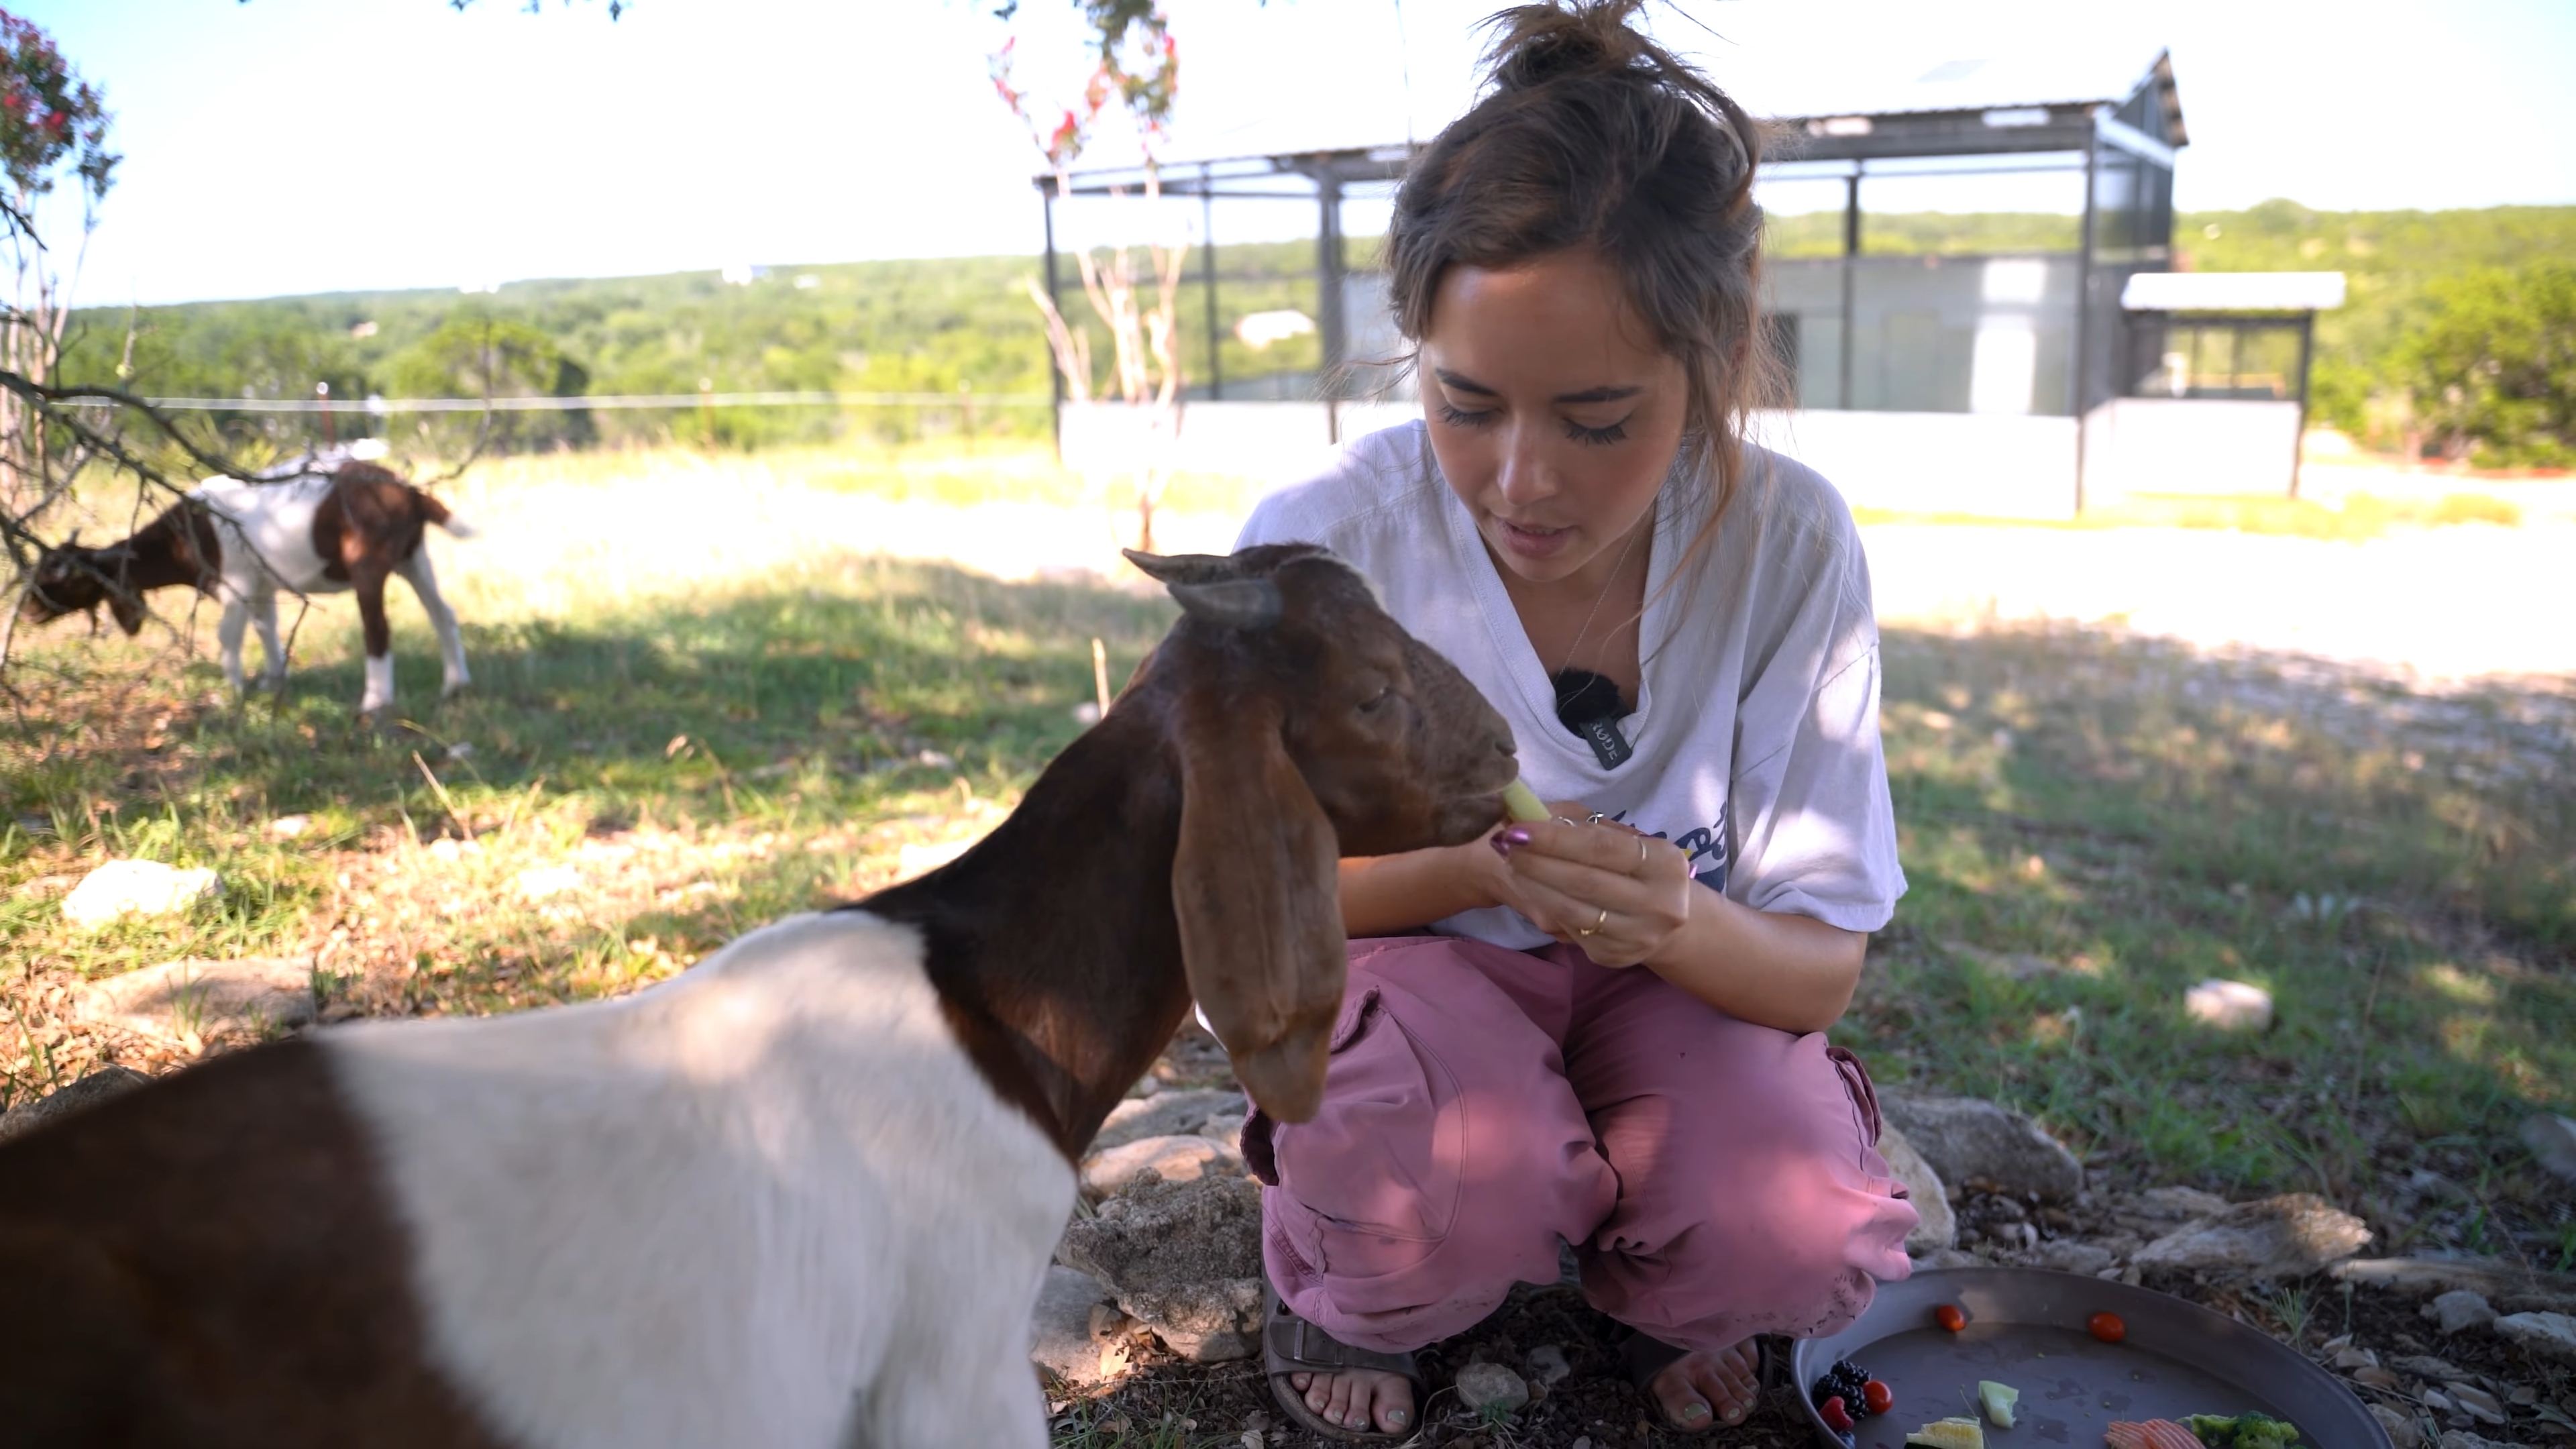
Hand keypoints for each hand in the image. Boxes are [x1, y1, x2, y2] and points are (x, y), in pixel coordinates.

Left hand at [1491, 803, 1693, 967]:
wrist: (1665, 919)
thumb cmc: (1636, 867)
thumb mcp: (1624, 840)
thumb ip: (1583, 828)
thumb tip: (1528, 814)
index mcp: (1665, 863)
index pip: (1601, 848)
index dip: (1555, 839)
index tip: (1518, 828)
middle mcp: (1659, 903)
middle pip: (1584, 881)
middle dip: (1537, 861)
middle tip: (1505, 844)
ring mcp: (1638, 935)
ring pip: (1571, 910)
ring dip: (1533, 884)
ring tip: (1510, 862)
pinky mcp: (1614, 956)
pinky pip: (1569, 929)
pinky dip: (1543, 905)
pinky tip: (1527, 887)